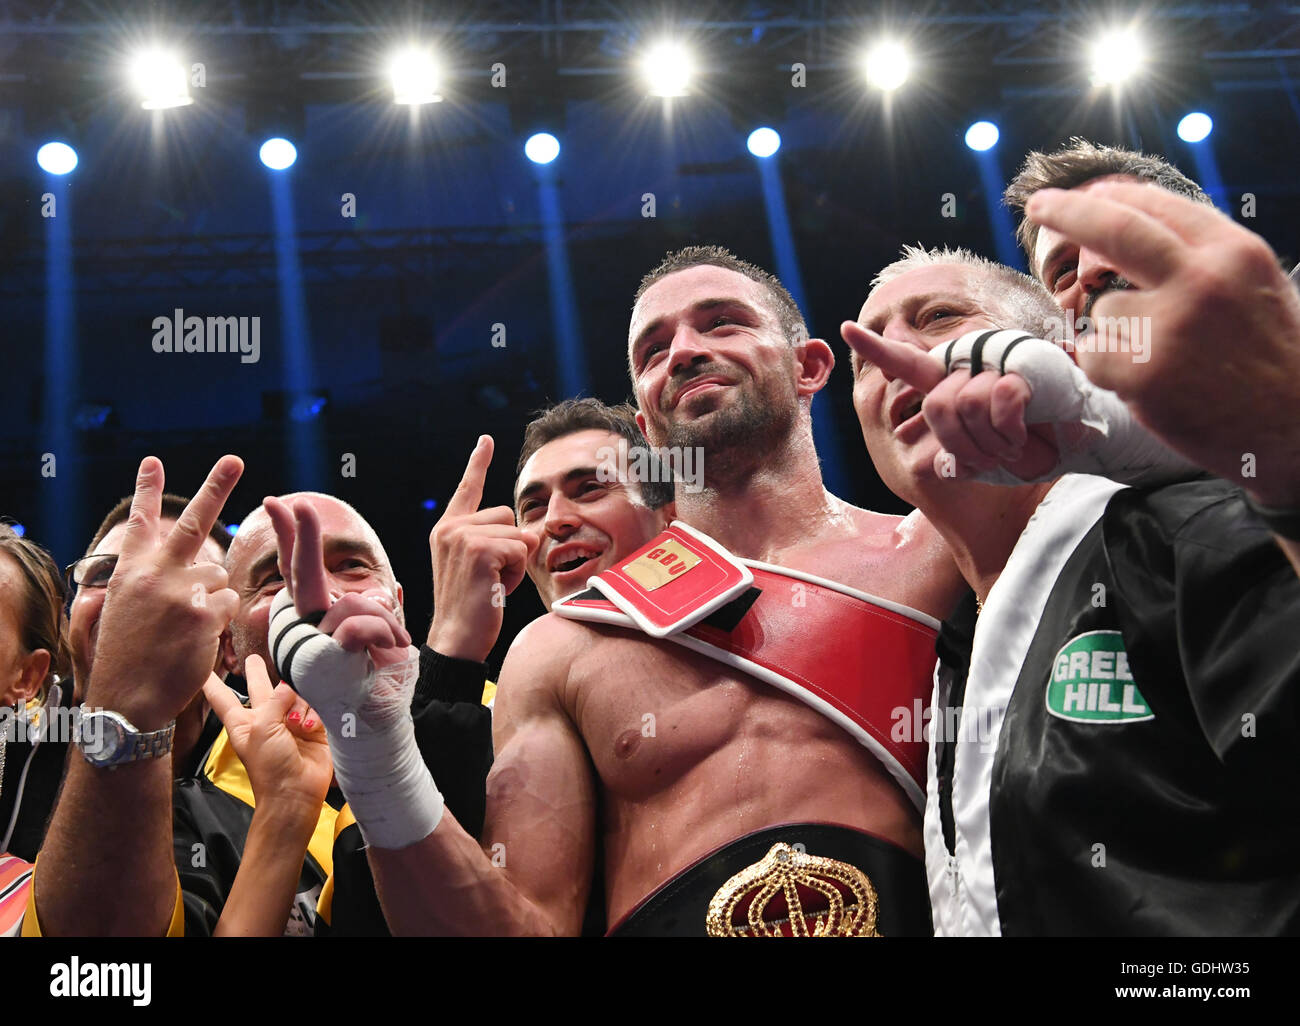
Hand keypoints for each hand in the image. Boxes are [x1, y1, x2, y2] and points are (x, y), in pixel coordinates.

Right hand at [87, 455, 241, 730]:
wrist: (127, 699)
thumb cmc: (130, 656)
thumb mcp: (125, 608)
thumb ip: (152, 579)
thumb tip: (195, 561)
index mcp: (131, 571)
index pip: (140, 524)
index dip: (147, 491)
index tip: (153, 461)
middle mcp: (155, 574)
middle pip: (194, 523)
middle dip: (216, 486)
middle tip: (234, 459)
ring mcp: (180, 591)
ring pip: (219, 578)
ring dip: (212, 599)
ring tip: (184, 628)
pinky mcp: (203, 613)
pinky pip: (229, 604)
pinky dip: (220, 620)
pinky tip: (196, 638)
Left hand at [204, 656, 331, 814]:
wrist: (296, 792)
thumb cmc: (269, 766)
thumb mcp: (261, 728)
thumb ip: (274, 700)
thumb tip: (290, 685)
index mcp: (242, 722)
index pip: (223, 697)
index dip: (213, 683)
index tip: (202, 670)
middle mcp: (265, 719)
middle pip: (259, 689)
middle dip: (257, 673)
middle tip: (255, 658)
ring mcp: (289, 723)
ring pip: (295, 695)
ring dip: (297, 706)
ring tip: (296, 726)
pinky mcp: (313, 728)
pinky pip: (315, 707)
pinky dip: (313, 715)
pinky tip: (310, 728)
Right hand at [263, 496, 411, 668]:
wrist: (379, 724)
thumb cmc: (376, 683)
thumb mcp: (374, 637)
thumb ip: (366, 610)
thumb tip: (378, 593)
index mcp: (312, 621)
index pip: (297, 571)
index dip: (287, 536)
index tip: (276, 503)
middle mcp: (301, 630)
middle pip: (300, 573)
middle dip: (300, 534)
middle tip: (299, 504)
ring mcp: (307, 645)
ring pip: (353, 603)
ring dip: (386, 621)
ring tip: (396, 645)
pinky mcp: (323, 657)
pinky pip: (359, 623)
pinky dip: (384, 631)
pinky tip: (392, 648)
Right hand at [426, 436, 538, 661]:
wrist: (457, 639)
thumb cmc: (475, 607)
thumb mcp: (484, 566)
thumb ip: (499, 541)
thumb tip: (533, 531)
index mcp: (448, 529)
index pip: (468, 488)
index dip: (478, 463)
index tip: (487, 440)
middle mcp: (451, 528)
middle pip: (508, 515)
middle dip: (512, 546)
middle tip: (492, 577)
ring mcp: (462, 537)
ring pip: (517, 533)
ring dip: (516, 561)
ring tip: (494, 584)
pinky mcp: (478, 550)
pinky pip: (520, 548)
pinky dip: (517, 571)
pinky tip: (497, 587)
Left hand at [841, 322, 1060, 480]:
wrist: (1079, 448)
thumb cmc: (1029, 449)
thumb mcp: (983, 457)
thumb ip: (954, 454)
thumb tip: (934, 463)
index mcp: (955, 381)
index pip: (908, 363)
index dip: (875, 349)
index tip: (845, 328)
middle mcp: (971, 363)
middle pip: (934, 406)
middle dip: (962, 444)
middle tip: (994, 454)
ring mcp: (997, 360)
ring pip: (964, 406)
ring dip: (990, 441)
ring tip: (1013, 442)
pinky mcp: (1024, 366)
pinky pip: (997, 402)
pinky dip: (1010, 430)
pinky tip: (1027, 430)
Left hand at [1027, 182, 1299, 505]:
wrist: (1294, 431)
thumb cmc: (1270, 360)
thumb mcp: (1253, 287)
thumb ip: (1199, 258)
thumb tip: (1132, 223)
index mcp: (1233, 253)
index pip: (1158, 208)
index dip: (1113, 199)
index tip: (1085, 194)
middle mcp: (1202, 280)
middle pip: (1114, 230)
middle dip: (1067, 212)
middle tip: (1037, 206)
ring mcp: (1170, 326)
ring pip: (1102, 309)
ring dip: (1116, 333)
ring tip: (1164, 360)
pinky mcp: (1142, 373)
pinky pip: (1094, 355)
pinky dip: (1109, 370)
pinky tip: (1152, 384)